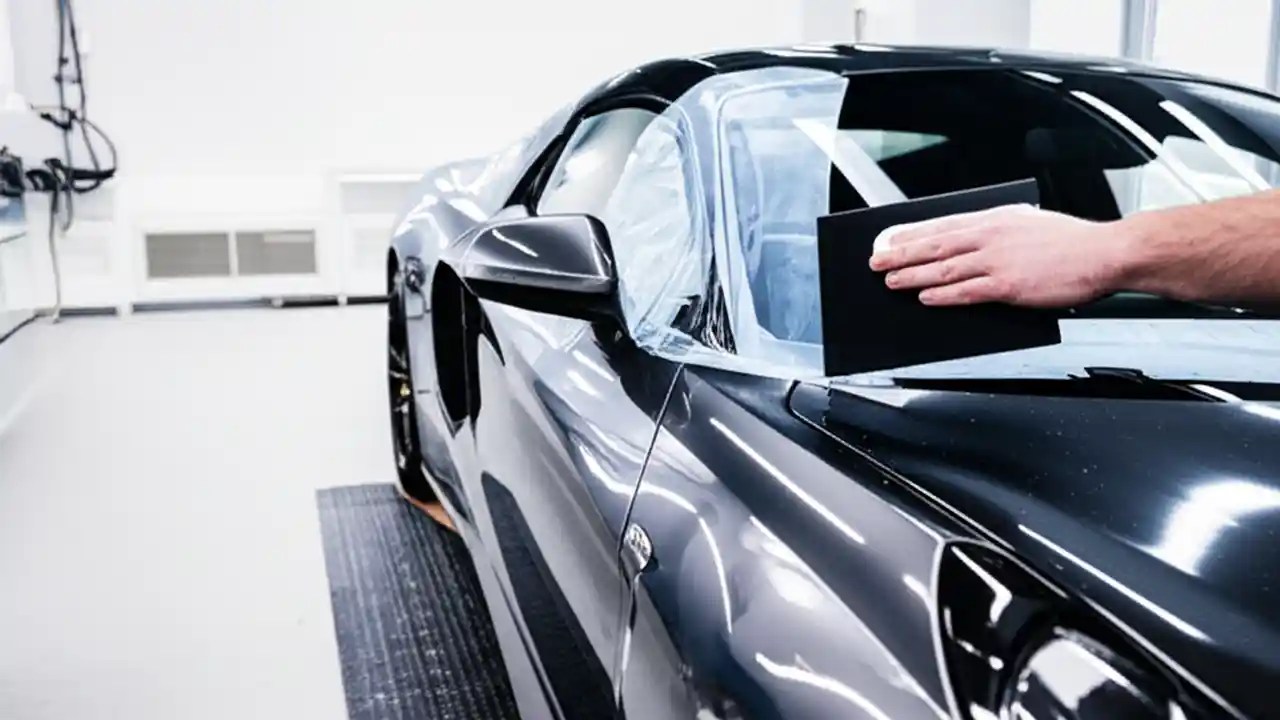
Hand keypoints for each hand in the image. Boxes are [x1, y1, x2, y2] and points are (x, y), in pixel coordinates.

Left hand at [867, 205, 1126, 307]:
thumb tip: (972, 241)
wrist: (1105, 253)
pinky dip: (942, 295)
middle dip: (901, 254)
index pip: (943, 225)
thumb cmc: (1073, 243)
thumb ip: (998, 232)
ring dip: (913, 276)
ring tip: (891, 281)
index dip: (912, 234)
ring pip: (944, 269)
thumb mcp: (1028, 223)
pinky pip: (967, 292)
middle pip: (936, 246)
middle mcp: (992, 236)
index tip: (890, 239)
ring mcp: (998, 261)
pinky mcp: (1008, 285)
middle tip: (877, 261)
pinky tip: (925, 297)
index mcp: (996, 219)